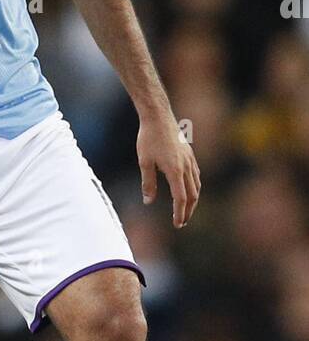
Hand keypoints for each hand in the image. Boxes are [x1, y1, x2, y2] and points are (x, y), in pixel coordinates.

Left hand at [137, 110, 199, 227]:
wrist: (158, 116)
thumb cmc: (148, 138)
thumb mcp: (144, 162)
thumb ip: (148, 183)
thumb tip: (148, 201)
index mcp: (175, 170)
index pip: (180, 198)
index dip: (179, 213)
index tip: (177, 223)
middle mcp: (186, 166)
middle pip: (192, 195)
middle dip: (188, 210)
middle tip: (181, 222)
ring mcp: (190, 160)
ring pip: (197, 185)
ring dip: (192, 200)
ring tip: (186, 210)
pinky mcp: (190, 154)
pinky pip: (196, 175)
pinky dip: (194, 187)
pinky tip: (188, 190)